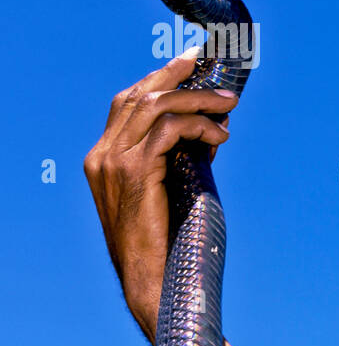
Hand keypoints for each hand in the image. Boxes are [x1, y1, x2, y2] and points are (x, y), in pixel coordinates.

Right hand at [83, 48, 237, 341]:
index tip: (190, 65)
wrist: (152, 280)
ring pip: (155, 108)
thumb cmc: (166, 240)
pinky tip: (220, 135)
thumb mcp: (168, 189)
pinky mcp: (133, 173)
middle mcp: (102, 155)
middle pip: (138, 96)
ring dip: (198, 100)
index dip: (159, 80)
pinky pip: (169, 131)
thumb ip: (180, 158)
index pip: (128, 103)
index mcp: (103, 157)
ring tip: (229, 104)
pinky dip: (199, 126)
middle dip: (177, 77)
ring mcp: (112, 163)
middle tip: (211, 69)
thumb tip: (212, 132)